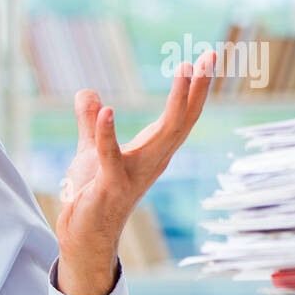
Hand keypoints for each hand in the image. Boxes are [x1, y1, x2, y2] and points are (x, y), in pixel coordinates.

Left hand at [53, 50, 215, 294]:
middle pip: (183, 121)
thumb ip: (90, 123)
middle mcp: (152, 161)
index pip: (180, 116)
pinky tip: (108, 110)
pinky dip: (107, 133)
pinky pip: (110, 156)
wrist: (84, 237)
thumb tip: (87, 93)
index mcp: (152, 152)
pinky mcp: (109, 185)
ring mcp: (134, 174)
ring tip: (184, 69)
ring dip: (175, 101)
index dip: (194, 89)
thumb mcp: (91, 151)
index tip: (207, 58)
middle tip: (209, 57)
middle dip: (198, 89)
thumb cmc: (93, 196)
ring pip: (164, 135)